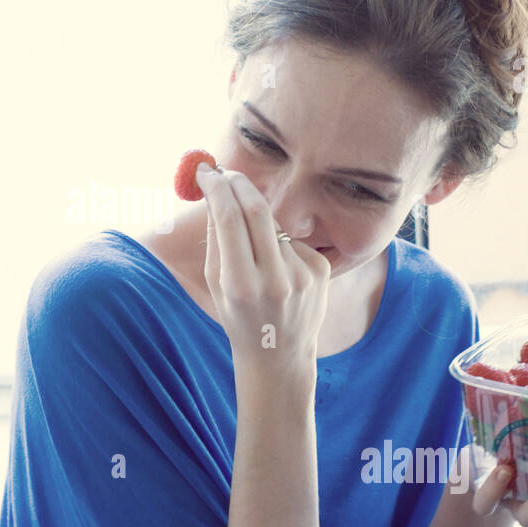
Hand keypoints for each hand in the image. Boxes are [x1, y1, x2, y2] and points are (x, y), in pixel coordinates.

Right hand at [194, 163, 329, 368]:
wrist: (278, 355)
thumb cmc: (239, 316)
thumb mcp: (216, 283)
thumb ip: (216, 238)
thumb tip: (215, 191)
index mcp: (240, 285)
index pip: (228, 219)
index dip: (216, 188)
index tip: (206, 171)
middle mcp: (274, 279)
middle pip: (256, 210)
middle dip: (239, 184)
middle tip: (226, 173)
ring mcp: (301, 275)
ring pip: (273, 227)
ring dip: (257, 223)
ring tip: (253, 253)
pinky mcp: (321, 271)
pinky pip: (292, 241)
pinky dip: (279, 245)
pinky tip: (278, 271)